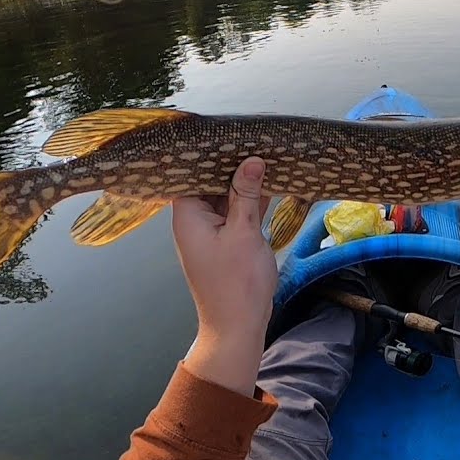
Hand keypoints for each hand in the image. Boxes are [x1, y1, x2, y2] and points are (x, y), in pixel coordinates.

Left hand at [171, 157, 276, 395]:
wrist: (237, 327)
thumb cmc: (236, 283)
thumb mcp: (245, 232)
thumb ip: (247, 194)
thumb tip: (251, 160)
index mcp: (187, 216)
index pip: (192, 173)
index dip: (210, 153)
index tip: (229, 132)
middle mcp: (194, 221)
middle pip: (210, 183)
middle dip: (232, 165)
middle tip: (254, 138)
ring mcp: (210, 232)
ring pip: (226, 197)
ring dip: (245, 182)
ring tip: (267, 153)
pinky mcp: (226, 242)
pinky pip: (236, 213)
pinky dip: (250, 201)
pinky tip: (271, 182)